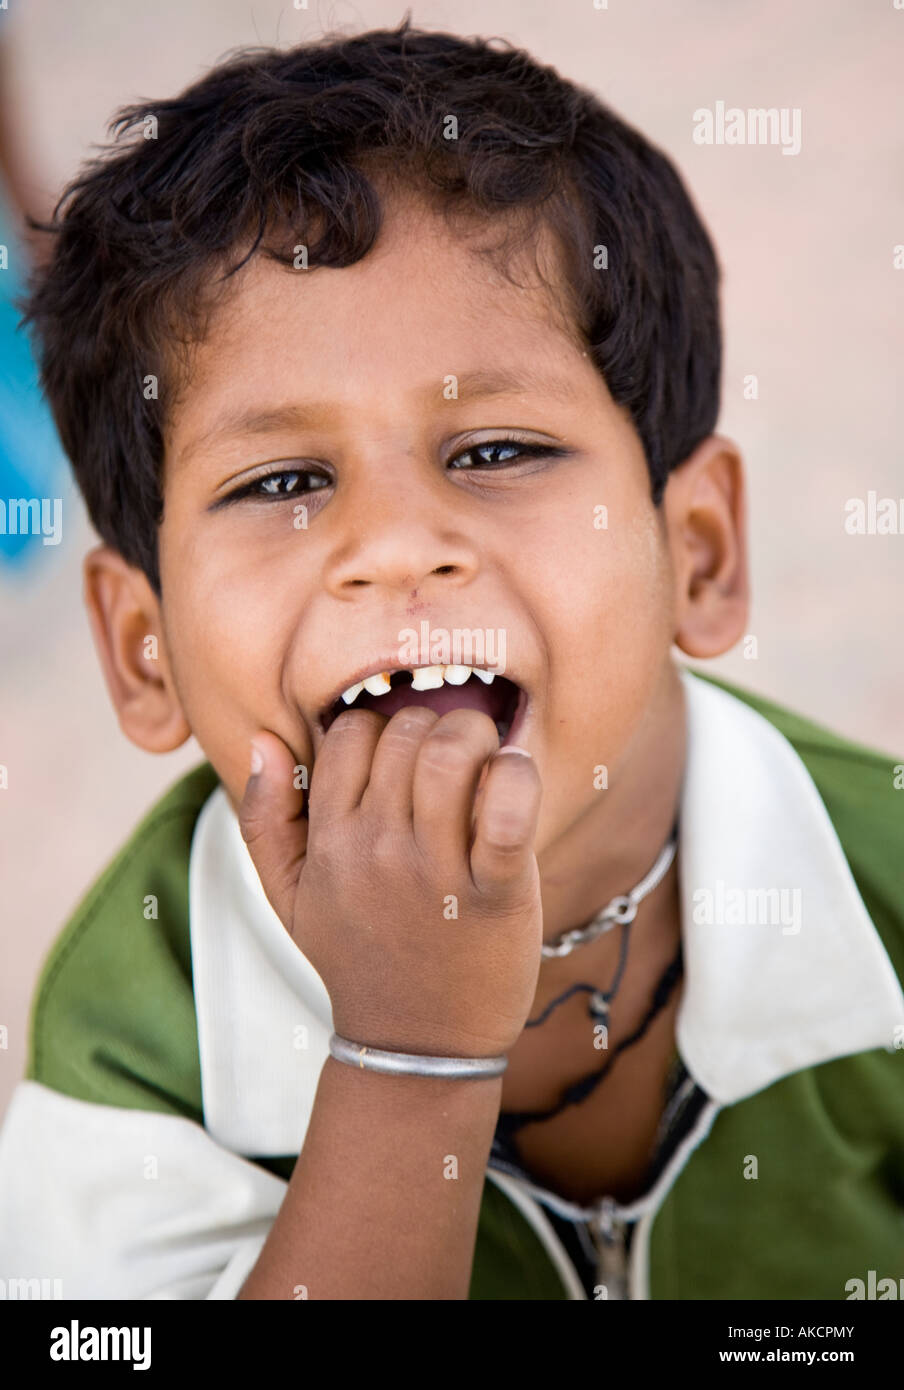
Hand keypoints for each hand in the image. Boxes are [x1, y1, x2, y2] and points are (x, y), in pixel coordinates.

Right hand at [238, 706, 543, 1057]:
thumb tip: (262, 741)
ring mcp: (435, 873)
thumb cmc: (358, 957)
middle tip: (456, 756)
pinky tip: (516, 776)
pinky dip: (518, 774)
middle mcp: (376, 850)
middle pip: (405, 733)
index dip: (382, 727)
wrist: (416, 1045)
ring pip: (452, 754)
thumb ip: (264, 820)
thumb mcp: (288, 898)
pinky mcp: (495, 893)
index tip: (406, 757)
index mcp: (330, 842)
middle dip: (436, 725)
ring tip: (489, 760)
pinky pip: (508, 807)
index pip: (351, 733)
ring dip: (478, 737)